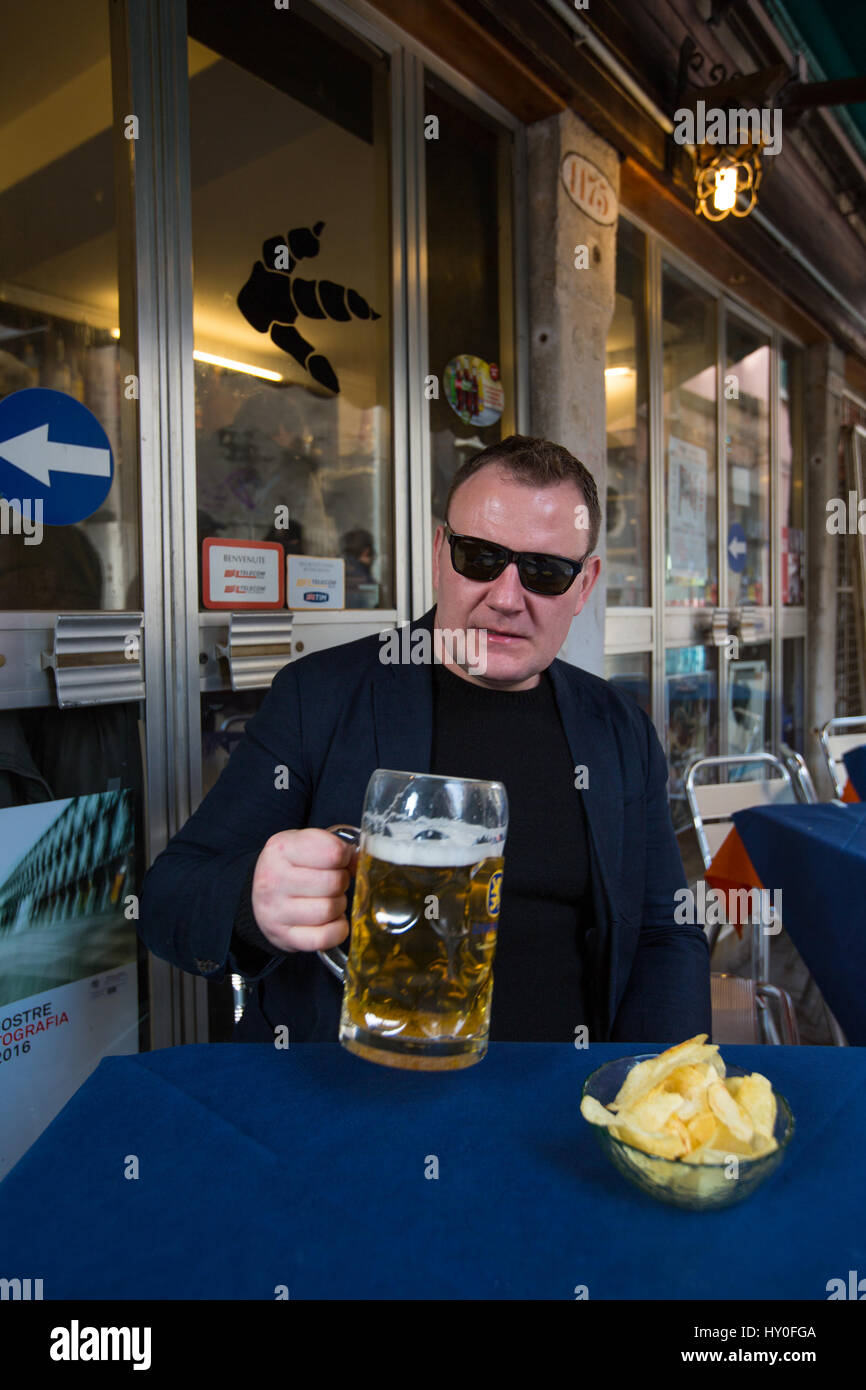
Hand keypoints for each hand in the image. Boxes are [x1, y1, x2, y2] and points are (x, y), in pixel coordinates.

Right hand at [250, 828, 356, 952]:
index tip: (339, 860)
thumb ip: (333, 847)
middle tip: (334, 882)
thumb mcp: (304, 844)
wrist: (258, 896)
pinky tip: (332, 920)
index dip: (345, 856)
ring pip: (329, 910)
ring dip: (339, 905)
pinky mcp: (284, 937)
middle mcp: (274, 879)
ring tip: (330, 899)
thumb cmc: (290, 867)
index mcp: (281, 848)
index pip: (333, 852)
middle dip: (342, 882)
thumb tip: (360, 863)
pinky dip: (337, 930)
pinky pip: (325, 937)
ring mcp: (276, 911)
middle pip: (334, 883)